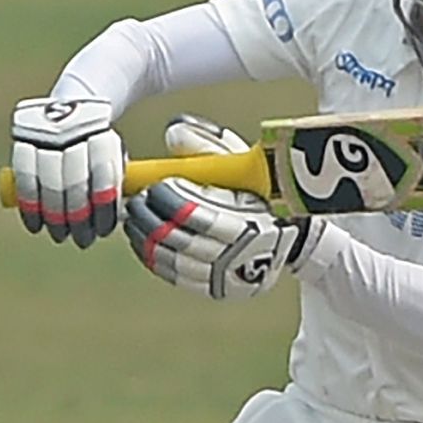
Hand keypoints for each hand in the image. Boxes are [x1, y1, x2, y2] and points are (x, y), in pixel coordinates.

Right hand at [11, 97, 124, 245]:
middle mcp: (73, 130)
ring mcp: (47, 133)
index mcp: (102, 134)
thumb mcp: (117, 154)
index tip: (104, 230)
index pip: (103, 173)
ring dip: (54, 215)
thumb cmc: (100, 144)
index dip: (103, 205)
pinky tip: (35, 224)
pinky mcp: (24, 138)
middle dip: (78, 216)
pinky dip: (29, 203)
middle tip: (83, 240)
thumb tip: (125, 215)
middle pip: (74, 180)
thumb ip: (124, 179)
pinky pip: (24, 175)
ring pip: (49, 180)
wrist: (72, 105)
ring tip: (60, 235)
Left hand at [124, 113, 320, 298]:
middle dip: (154, 221)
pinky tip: (143, 242)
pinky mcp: (217, 289)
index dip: (174, 203)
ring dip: (149, 241)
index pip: (204, 217)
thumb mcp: (240, 164)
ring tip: (136, 219)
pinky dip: (155, 260)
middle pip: (185, 242)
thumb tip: (174, 133)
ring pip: (178, 262)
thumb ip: (207, 147)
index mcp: (253, 223)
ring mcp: (229, 276)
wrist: (287, 236)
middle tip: (138, 201)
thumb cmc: (257, 193)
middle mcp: (243, 256)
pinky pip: (178, 278)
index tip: (156, 187)